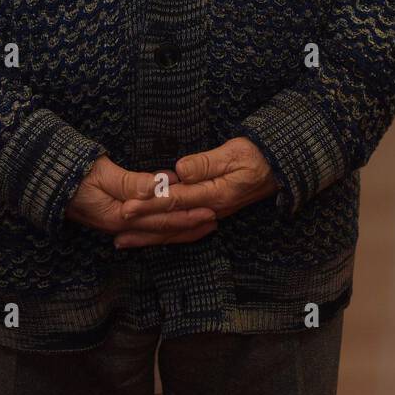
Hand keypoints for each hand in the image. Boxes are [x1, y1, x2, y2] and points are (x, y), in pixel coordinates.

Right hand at [65, 155, 217, 244]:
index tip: (209, 209)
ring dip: (180, 229)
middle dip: (190, 225)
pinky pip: (147, 227)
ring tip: (203, 224)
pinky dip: (164, 227)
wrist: (46, 180)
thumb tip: (161, 186)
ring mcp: (118, 225)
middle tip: (215, 219)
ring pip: (156, 232)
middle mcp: (121, 226)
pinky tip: (174, 227)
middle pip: (162, 230)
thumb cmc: (73, 173)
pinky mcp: (116, 219)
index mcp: (120, 216)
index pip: (161, 218)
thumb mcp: (103, 174)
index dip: (187, 214)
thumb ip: (132, 183)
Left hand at [113, 137, 280, 247]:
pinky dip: (164, 234)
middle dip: (142, 227)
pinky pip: (183, 229)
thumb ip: (207, 163)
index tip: (126, 208)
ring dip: (149, 236)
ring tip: (123, 241)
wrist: (278, 168)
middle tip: (115, 232)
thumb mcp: (234, 153)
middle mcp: (211, 210)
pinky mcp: (210, 214)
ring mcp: (211, 215)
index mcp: (215, 195)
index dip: (149, 205)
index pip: (175, 201)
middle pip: (171, 223)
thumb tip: (180, 170)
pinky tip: (150, 237)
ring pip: (175, 230)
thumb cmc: (257, 156)